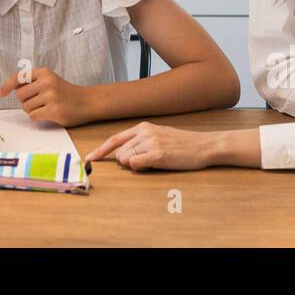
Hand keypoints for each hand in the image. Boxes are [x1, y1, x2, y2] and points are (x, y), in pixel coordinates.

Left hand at [0, 67, 90, 126]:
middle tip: (37, 102)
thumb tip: (12, 88)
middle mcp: (47, 82)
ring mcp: (51, 96)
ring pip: (26, 107)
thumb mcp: (50, 80)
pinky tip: (47, 113)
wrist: (87, 101)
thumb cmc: (66, 92)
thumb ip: (33, 82)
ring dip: (31, 110)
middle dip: (24, 101)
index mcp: (44, 73)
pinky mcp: (54, 110)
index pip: (19, 77)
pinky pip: (33, 116)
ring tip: (44, 107)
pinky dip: (37, 117)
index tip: (2, 93)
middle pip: (20, 95)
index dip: (7, 85)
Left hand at [85, 122, 219, 171]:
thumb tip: (125, 154)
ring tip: (155, 161)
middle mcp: (144, 132)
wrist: (205, 145)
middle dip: (127, 162)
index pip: (115, 138)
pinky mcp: (158, 154)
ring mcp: (151, 142)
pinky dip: (140, 168)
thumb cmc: (183, 144)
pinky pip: (135, 164)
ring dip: (136, 165)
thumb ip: (141, 141)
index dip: (100, 150)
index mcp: (143, 126)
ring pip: (125, 159)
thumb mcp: (160, 135)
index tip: (89, 158)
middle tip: (146, 162)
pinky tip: (154, 164)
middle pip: (119, 153)